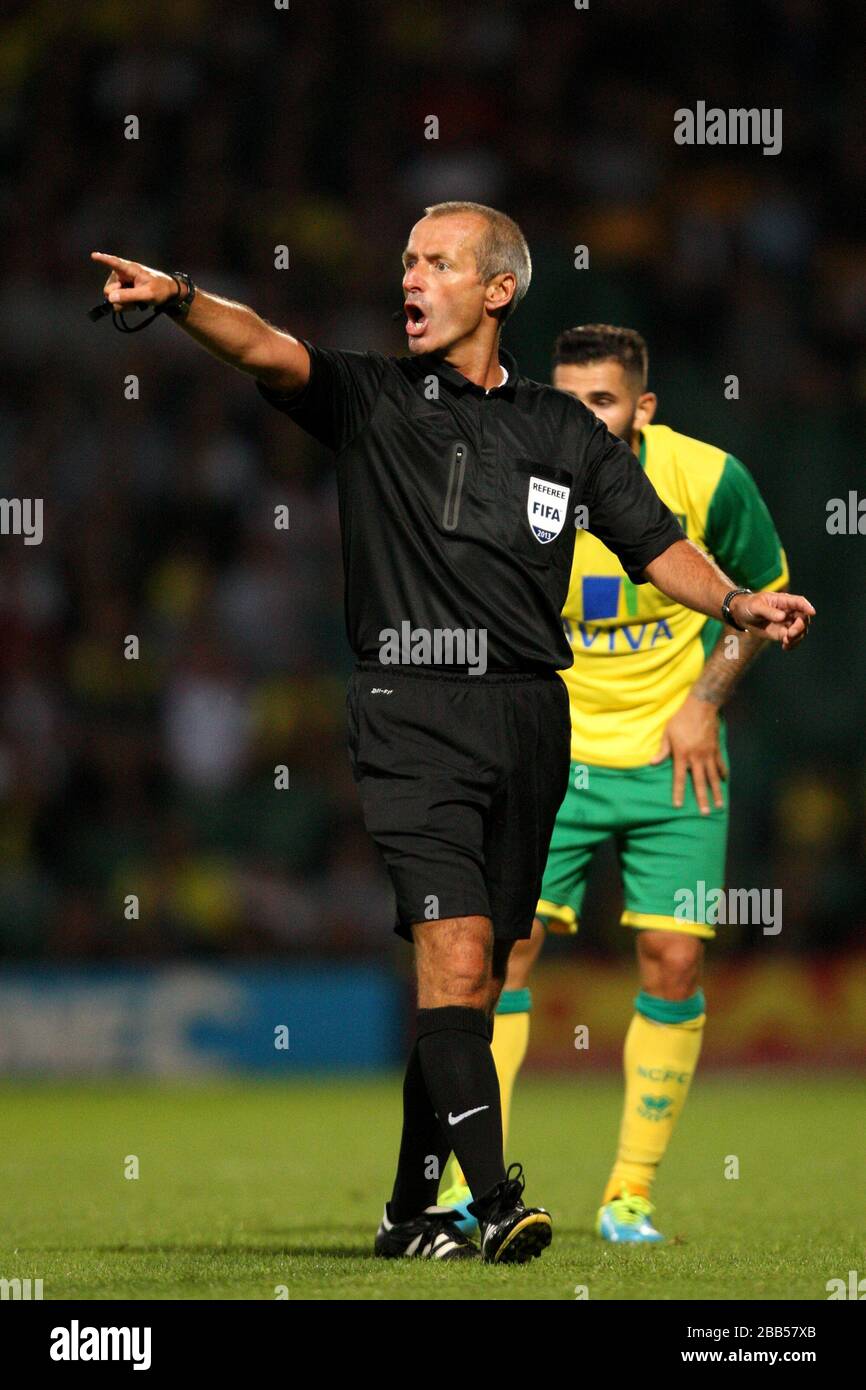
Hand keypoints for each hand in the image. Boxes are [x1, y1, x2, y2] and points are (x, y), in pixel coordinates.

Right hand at [90, 251, 178, 310]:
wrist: (169, 294)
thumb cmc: (161, 289)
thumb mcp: (147, 294)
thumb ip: (129, 295)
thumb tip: (111, 298)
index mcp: (130, 269)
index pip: (114, 262)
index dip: (103, 259)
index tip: (94, 255)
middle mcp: (123, 274)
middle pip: (108, 289)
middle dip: (117, 298)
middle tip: (132, 302)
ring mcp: (122, 283)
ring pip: (112, 297)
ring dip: (122, 304)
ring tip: (136, 304)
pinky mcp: (123, 290)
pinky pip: (116, 301)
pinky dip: (124, 305)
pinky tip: (134, 305)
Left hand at [650, 693, 727, 812]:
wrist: (701, 706)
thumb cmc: (681, 719)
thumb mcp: (667, 733)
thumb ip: (662, 750)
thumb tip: (652, 763)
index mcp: (682, 755)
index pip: (679, 778)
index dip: (679, 793)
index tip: (678, 805)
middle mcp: (696, 758)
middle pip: (700, 782)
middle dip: (702, 799)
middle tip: (705, 813)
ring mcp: (708, 754)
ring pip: (713, 777)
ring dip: (716, 792)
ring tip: (719, 805)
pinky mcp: (716, 749)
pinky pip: (720, 764)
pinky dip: (722, 773)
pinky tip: (724, 781)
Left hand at [729, 590, 814, 649]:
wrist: (741, 615)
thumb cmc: (749, 606)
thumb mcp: (756, 606)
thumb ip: (769, 611)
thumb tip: (783, 617)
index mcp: (784, 601)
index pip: (799, 602)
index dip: (807, 607)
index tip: (812, 613)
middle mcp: (789, 612)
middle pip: (803, 618)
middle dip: (800, 627)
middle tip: (789, 634)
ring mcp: (787, 623)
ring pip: (801, 630)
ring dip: (797, 637)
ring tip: (786, 642)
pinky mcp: (782, 633)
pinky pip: (793, 639)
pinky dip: (792, 644)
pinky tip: (785, 647)